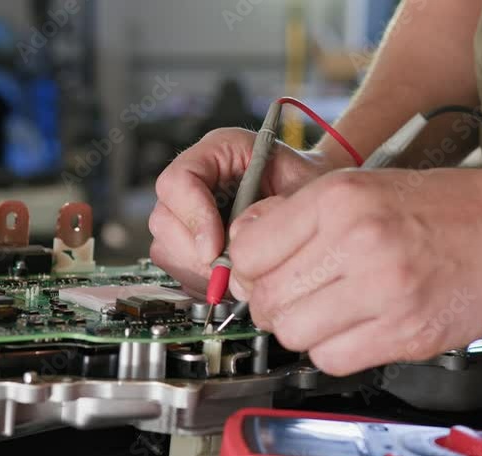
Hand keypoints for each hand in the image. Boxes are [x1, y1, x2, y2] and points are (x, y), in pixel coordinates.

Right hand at [150, 128, 344, 297]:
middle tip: (229, 271)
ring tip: (234, 274)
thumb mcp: (300, 190)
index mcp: (217, 151)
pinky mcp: (187, 238)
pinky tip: (227, 278)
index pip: (179, 181)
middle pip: (165, 218)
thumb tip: (234, 243)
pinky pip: (175, 265)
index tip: (215, 249)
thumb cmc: (309, 185)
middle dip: (196, 252)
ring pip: (166, 245)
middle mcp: (195, 179)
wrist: (316, 201)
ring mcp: (187, 210)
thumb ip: (270, 212)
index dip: (193, 217)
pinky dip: (199, 279)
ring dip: (197, 269)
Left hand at [226, 165, 481, 375]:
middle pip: (265, 297)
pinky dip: (333, 352)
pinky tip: (355, 330)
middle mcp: (357, 241)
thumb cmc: (443, 207)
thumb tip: (241, 248)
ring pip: (292, 334)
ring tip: (328, 313)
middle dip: (270, 304)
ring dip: (301, 331)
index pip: (247, 249)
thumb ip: (299, 215)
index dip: (246, 268)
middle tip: (294, 297)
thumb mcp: (362, 186)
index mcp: (339, 197)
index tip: (260, 273)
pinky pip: (332, 360)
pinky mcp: (407, 332)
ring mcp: (384, 290)